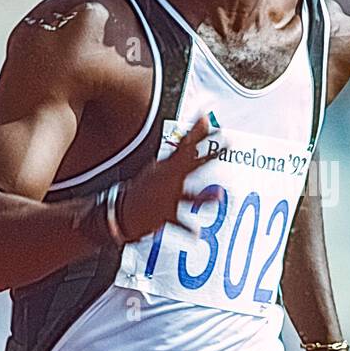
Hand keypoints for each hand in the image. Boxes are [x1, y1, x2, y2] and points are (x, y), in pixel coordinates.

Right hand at [120, 114, 220, 240]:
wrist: (121, 212)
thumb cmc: (141, 192)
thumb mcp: (155, 172)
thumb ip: (173, 162)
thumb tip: (184, 150)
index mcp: (169, 169)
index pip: (184, 146)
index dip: (196, 130)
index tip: (206, 116)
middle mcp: (171, 181)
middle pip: (195, 164)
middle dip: (211, 153)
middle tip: (227, 143)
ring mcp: (169, 199)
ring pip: (190, 197)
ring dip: (205, 197)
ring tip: (220, 196)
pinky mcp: (166, 216)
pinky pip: (179, 224)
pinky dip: (187, 230)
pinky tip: (196, 234)